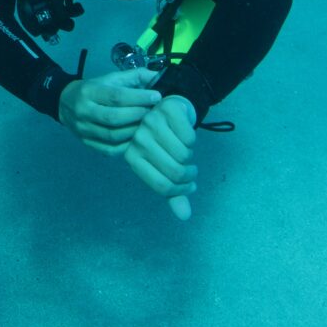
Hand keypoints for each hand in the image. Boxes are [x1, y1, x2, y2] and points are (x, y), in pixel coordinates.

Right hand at [56, 68, 162, 155]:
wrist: (65, 103)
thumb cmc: (93, 89)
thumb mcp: (110, 78)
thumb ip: (133, 76)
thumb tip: (158, 77)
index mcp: (89, 91)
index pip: (116, 96)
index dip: (138, 97)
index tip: (156, 96)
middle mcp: (83, 111)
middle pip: (113, 118)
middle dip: (137, 115)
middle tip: (152, 112)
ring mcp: (84, 130)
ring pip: (112, 136)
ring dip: (133, 131)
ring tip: (146, 124)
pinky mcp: (87, 143)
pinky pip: (109, 149)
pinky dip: (125, 145)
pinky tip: (135, 138)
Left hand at [124, 95, 197, 219]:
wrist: (169, 111)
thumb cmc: (165, 144)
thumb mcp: (165, 168)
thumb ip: (173, 192)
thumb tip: (185, 216)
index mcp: (133, 158)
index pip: (162, 186)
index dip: (181, 190)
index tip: (189, 186)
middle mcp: (138, 140)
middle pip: (174, 171)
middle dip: (189, 175)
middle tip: (191, 171)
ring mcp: (150, 123)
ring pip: (183, 154)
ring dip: (190, 155)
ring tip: (186, 151)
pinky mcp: (166, 110)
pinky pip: (188, 137)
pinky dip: (192, 139)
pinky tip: (186, 135)